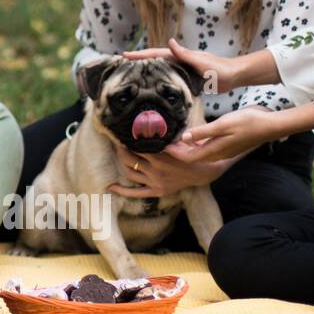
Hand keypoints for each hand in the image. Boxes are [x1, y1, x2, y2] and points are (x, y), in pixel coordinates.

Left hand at [106, 140, 235, 198]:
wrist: (204, 171)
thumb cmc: (189, 150)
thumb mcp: (178, 139)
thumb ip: (163, 134)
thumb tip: (146, 120)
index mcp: (161, 156)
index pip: (136, 146)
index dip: (126, 139)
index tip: (121, 133)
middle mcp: (156, 170)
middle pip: (128, 159)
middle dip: (120, 149)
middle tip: (118, 142)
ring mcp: (156, 182)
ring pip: (129, 173)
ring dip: (121, 163)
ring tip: (118, 154)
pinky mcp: (157, 191)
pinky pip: (136, 193)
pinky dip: (122, 190)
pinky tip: (110, 186)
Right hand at [123, 38, 239, 92]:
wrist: (235, 76)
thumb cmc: (220, 69)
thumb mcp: (201, 61)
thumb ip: (185, 53)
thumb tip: (170, 42)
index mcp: (180, 56)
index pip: (155, 53)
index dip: (140, 55)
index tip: (124, 55)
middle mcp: (179, 61)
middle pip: (154, 60)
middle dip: (138, 61)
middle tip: (121, 64)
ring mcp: (182, 70)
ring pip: (160, 69)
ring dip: (147, 70)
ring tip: (131, 74)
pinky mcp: (187, 79)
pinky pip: (168, 79)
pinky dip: (158, 80)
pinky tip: (154, 86)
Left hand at [169, 106, 298, 162]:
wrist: (270, 125)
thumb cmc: (248, 122)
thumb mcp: (223, 124)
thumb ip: (203, 132)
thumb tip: (184, 137)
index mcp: (215, 150)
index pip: (188, 157)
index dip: (173, 153)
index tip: (160, 146)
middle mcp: (218, 154)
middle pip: (192, 157)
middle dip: (177, 152)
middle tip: (163, 143)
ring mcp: (224, 151)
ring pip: (200, 153)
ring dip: (186, 148)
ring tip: (173, 139)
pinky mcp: (228, 146)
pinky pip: (208, 149)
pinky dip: (197, 145)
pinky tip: (192, 137)